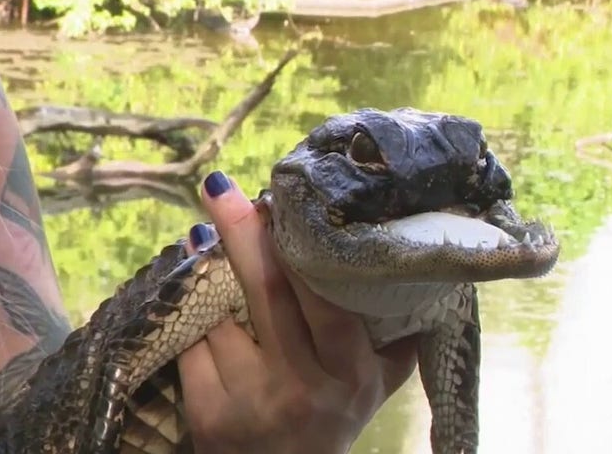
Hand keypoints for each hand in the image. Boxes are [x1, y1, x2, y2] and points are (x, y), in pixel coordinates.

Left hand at [176, 171, 417, 453]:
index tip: (279, 203)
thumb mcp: (376, 387)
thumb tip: (420, 269)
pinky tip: (193, 297)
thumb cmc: (332, 421)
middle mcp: (305, 390)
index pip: (326, 302)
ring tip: (205, 242)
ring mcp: (253, 403)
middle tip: (221, 189)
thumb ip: (397, 338)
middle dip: (242, 235)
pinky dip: (192, 316)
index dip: (298, 251)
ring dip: (208, 274)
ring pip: (222, 317)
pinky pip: (194, 346)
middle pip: (268, 295)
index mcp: (352, 375)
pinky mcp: (209, 416)